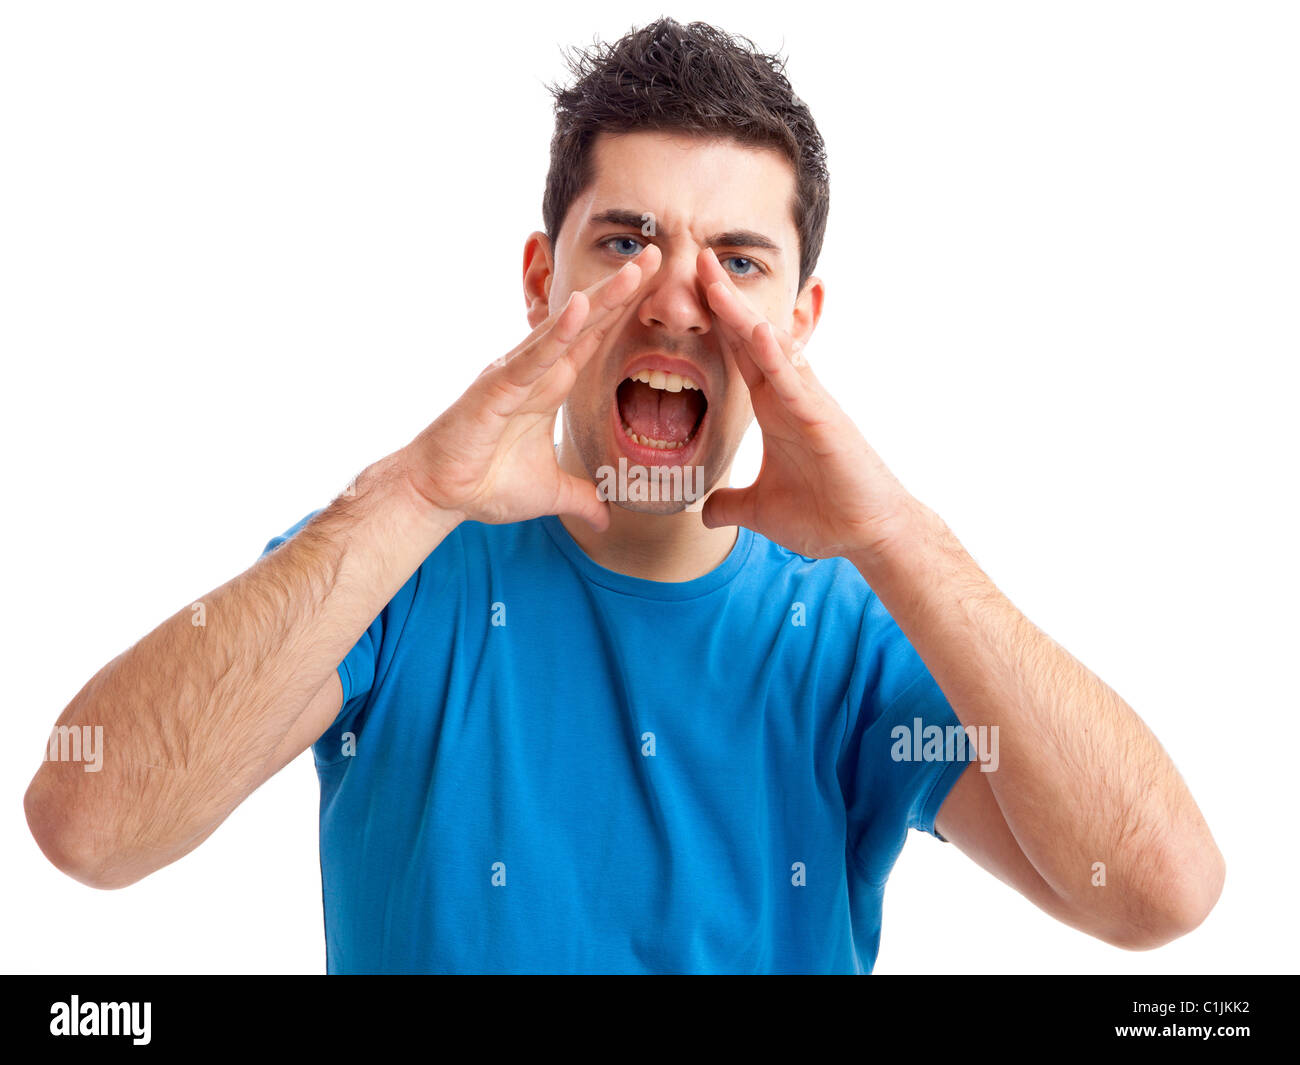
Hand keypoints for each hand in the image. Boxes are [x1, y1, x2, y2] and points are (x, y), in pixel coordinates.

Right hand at [399, 244, 662, 531]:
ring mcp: (516, 375)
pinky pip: (533, 357)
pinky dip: (558, 333)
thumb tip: (607, 517)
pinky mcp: (497, 388)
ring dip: (601, 298)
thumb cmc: (484, 484)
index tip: (658, 286)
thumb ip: (582, 498)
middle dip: (623, 289)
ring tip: (635, 269)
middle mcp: (536, 371)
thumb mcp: (551, 493)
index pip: (596, 341)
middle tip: (660, 254)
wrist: (439, 495)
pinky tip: (582, 308)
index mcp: (551, 387)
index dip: (625, 313)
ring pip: (565, 329)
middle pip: (588, 323)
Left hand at [697, 248, 920, 560]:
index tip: (686, 290)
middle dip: (723, 299)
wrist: (868, 534)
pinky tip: (758, 334)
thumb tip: (703, 512)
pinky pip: (796, 385)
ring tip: (713, 279)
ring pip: (771, 350)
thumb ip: (731, 503)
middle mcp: (789, 396)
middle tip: (695, 257)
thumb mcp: (760, 510)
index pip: (738, 354)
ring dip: (742, 315)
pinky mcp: (825, 421)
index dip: (714, 323)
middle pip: (750, 337)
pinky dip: (778, 359)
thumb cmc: (824, 516)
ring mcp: (808, 404)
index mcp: (772, 409)